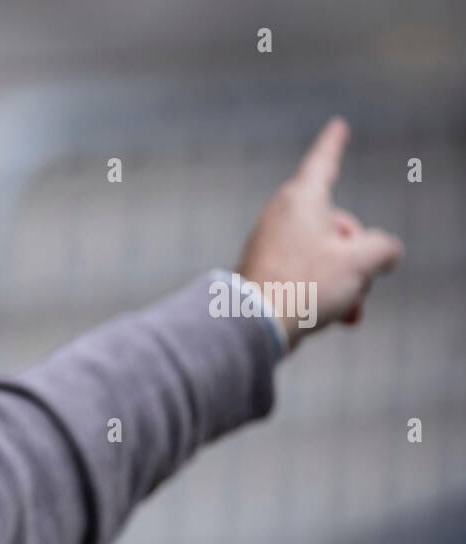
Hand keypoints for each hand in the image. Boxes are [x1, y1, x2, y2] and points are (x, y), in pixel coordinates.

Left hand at [236, 117, 402, 350]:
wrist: (252, 325)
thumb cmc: (304, 286)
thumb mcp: (361, 263)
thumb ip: (383, 249)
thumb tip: (383, 253)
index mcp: (302, 199)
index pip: (324, 162)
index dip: (335, 144)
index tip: (338, 126)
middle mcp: (282, 216)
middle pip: (338, 225)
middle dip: (359, 256)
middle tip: (360, 283)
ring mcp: (271, 245)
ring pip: (326, 256)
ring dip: (347, 282)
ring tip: (349, 311)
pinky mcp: (265, 272)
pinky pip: (307, 275)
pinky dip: (327, 293)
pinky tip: (338, 319)